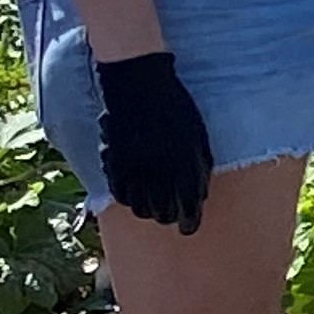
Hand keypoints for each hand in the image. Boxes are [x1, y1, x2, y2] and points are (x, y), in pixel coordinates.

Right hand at [93, 52, 213, 233]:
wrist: (139, 85)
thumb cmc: (176, 108)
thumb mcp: (197, 135)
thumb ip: (198, 166)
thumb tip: (198, 196)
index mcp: (186, 162)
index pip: (188, 205)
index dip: (189, 221)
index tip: (188, 228)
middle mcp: (160, 169)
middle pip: (162, 212)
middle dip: (169, 218)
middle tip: (172, 216)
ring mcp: (135, 167)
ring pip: (140, 208)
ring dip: (149, 211)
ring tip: (154, 207)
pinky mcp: (114, 163)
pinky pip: (120, 194)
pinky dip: (128, 199)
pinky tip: (135, 194)